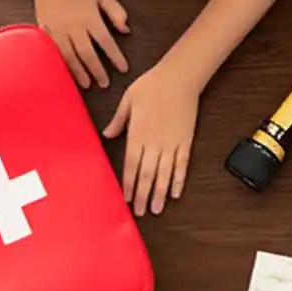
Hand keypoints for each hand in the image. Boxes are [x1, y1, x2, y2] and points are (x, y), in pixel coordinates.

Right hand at [36, 0, 128, 88]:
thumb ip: (114, 10)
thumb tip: (125, 29)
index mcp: (89, 17)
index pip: (106, 42)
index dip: (116, 57)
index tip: (123, 69)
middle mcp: (73, 26)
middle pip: (87, 54)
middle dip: (97, 71)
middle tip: (105, 84)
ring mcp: (57, 29)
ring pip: (69, 56)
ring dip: (78, 72)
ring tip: (86, 85)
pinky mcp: (44, 29)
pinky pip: (52, 51)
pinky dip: (60, 63)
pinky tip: (64, 72)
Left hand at [103, 64, 197, 215]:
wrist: (180, 77)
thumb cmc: (152, 85)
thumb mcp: (128, 99)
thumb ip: (118, 120)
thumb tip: (107, 134)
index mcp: (138, 134)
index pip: (130, 165)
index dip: (128, 184)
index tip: (125, 199)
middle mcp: (154, 143)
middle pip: (147, 175)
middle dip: (142, 195)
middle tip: (140, 213)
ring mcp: (171, 144)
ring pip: (165, 174)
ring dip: (160, 193)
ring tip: (157, 209)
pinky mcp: (185, 141)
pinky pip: (182, 165)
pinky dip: (179, 180)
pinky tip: (176, 193)